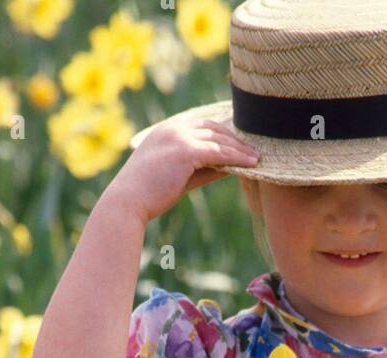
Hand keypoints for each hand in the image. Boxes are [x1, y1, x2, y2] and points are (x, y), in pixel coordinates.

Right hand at [104, 116, 260, 224]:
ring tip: (258, 158)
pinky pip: (219, 152)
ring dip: (241, 149)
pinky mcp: (186, 151)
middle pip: (214, 129)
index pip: (202, 126)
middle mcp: (174, 128)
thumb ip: (202, 169)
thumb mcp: (178, 177)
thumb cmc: (148, 195)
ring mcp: (179, 137)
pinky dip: (237, 158)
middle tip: (255, 150)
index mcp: (167, 130)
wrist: (128, 201)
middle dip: (236, 139)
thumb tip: (227, 168)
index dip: (223, 134)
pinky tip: (251, 164)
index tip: (240, 144)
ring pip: (219, 140)